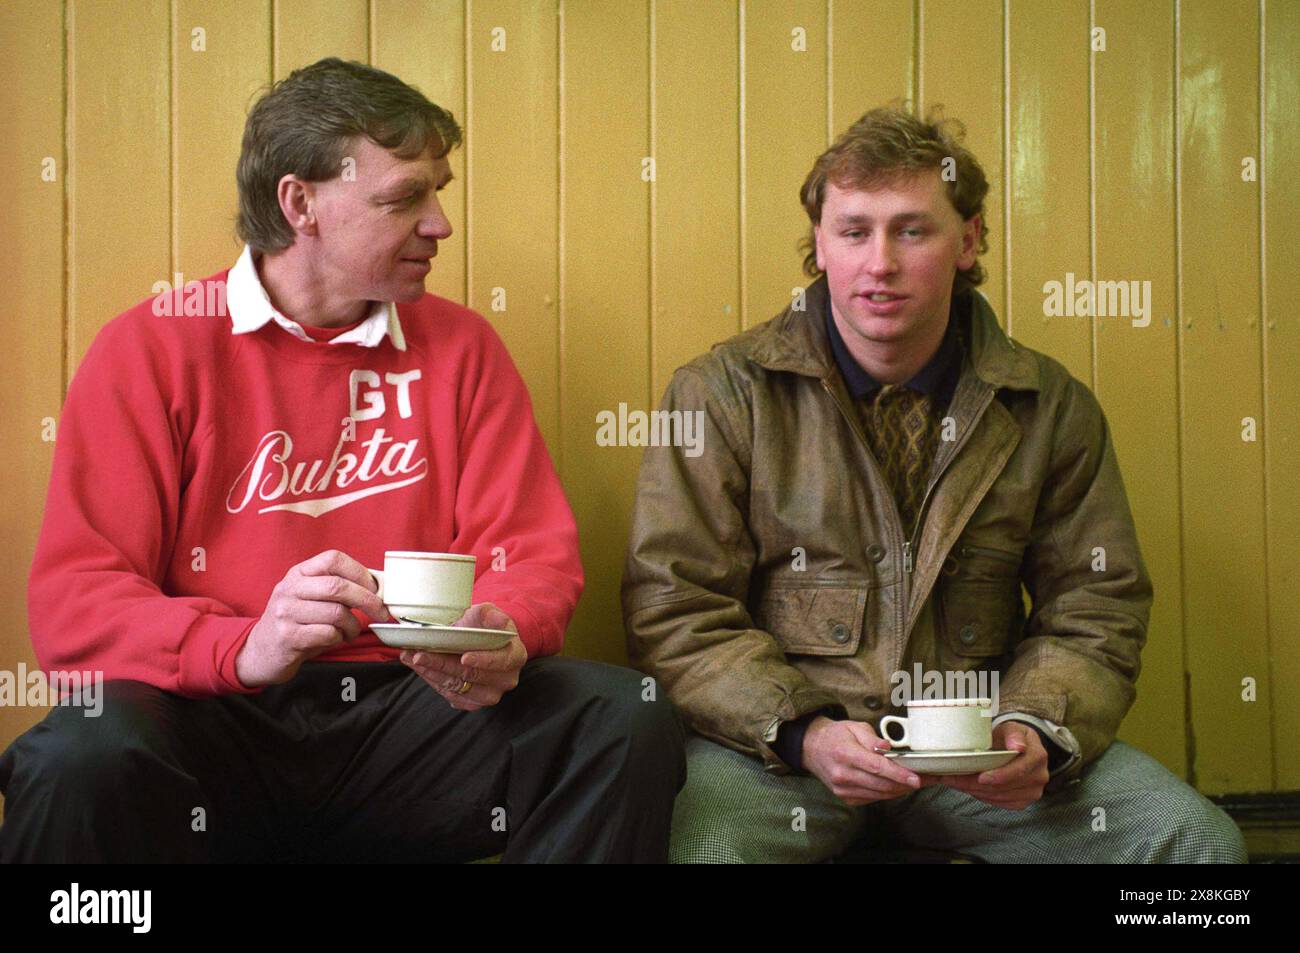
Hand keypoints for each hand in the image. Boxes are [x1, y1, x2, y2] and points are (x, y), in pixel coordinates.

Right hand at [236, 549, 391, 688]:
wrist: (260, 652)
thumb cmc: (295, 623)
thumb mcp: (309, 598)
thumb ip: (335, 589)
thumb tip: (376, 588)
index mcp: (298, 574)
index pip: (333, 558)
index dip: (359, 571)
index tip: (375, 587)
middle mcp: (289, 589)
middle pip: (337, 586)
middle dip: (367, 600)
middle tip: (381, 612)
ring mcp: (286, 613)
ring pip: (336, 613)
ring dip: (353, 625)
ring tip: (350, 631)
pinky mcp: (288, 637)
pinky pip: (327, 634)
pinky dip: (339, 638)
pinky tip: (336, 639)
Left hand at [400, 603, 525, 711]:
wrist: (476, 642)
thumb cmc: (483, 626)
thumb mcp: (487, 613)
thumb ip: (491, 614)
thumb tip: (498, 620)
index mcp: (516, 656)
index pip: (501, 661)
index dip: (483, 660)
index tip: (464, 657)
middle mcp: (506, 679)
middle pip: (472, 675)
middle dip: (443, 664)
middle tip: (420, 654)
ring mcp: (490, 695)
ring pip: (457, 687)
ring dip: (432, 673)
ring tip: (412, 658)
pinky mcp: (473, 703)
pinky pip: (451, 695)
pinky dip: (433, 681)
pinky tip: (420, 668)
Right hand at [802, 717, 927, 805]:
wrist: (812, 749)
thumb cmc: (836, 735)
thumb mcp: (854, 727)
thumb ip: (872, 738)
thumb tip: (889, 748)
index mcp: (844, 753)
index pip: (876, 767)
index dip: (898, 774)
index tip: (916, 778)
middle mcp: (842, 774)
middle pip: (881, 784)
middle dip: (905, 784)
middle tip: (925, 779)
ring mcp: (843, 789)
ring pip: (879, 794)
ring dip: (899, 789)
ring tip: (913, 782)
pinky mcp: (846, 798)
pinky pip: (873, 798)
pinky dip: (887, 792)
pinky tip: (895, 785)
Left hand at [929, 721, 1049, 809]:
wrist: (1019, 748)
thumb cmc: (1011, 737)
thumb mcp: (1011, 728)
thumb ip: (1012, 735)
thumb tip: (1018, 746)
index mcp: (1037, 756)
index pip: (1019, 770)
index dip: (999, 775)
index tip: (980, 777)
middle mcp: (1039, 776)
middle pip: (1005, 786)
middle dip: (976, 784)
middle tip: (952, 778)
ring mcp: (1033, 791)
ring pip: (1000, 797)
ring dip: (975, 790)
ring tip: (955, 782)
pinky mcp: (1023, 801)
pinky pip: (1000, 803)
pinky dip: (982, 796)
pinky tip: (969, 788)